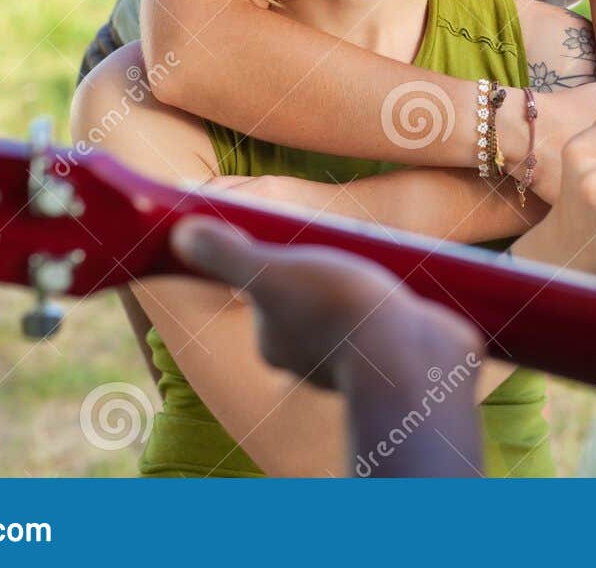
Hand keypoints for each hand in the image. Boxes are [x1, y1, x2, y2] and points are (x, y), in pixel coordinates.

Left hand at [169, 218, 479, 391]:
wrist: (414, 359)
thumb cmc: (339, 310)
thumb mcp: (274, 272)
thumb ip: (227, 256)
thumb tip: (181, 232)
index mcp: (273, 343)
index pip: (269, 294)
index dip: (282, 264)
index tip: (303, 241)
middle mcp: (307, 360)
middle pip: (308, 305)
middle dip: (322, 278)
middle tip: (342, 250)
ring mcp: (352, 364)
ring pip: (348, 318)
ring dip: (359, 295)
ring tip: (376, 269)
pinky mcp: (393, 363)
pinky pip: (386, 329)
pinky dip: (390, 312)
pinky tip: (406, 295)